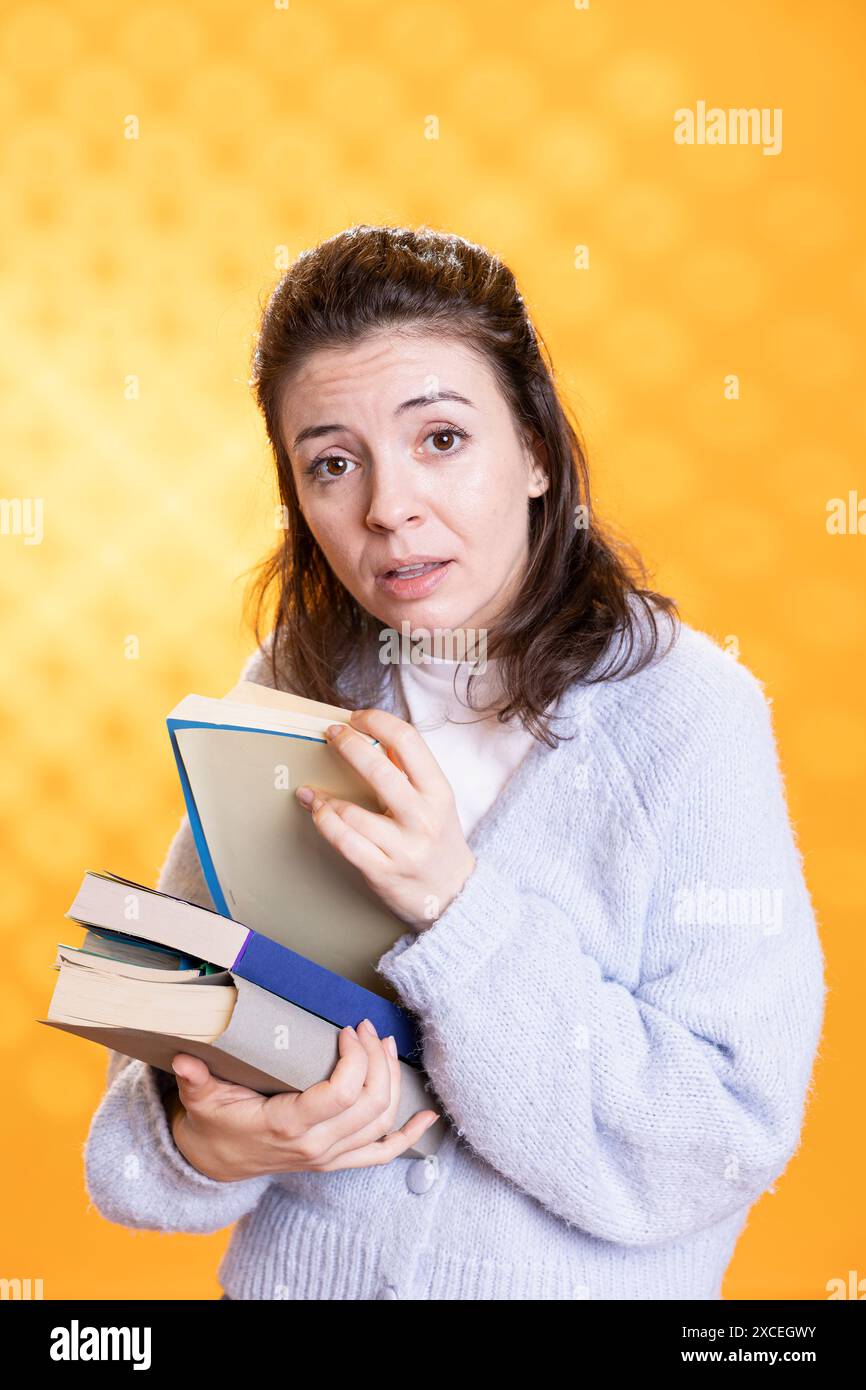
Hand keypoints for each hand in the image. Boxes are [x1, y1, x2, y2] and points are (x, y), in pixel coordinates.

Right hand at [166, 1020, 438, 1179]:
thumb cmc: (213, 1124)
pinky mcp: (338, 1160)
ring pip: (382, 1122)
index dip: (355, 1059)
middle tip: (367, 1028)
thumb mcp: (201, 1099)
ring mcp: (330, 1156)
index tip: (348, 1029)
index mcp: (288, 1127)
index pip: (341, 1094)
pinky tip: (428, 1116)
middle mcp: (316, 1146)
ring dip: (393, 1081)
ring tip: (385, 1045)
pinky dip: (409, 1135)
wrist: (214, 1163)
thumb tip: (186, 1058)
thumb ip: (196, 1078)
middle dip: (376, 1060)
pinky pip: (382, 1152)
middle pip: (370, 1104)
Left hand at [295, 707, 476, 929]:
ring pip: (352, 812)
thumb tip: (375, 735)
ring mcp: (403, 847)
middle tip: (330, 735)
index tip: (356, 718)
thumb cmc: (439, 841)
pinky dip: (324, 821)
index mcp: (438, 792)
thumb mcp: (436, 801)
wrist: (453, 896)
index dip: (377, 722)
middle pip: (378, 769)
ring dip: (324, 795)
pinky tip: (316, 809)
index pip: (408, 740)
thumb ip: (410, 769)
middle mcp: (422, 817)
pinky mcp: (382, 871)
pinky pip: (344, 841)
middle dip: (347, 745)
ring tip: (312, 788)